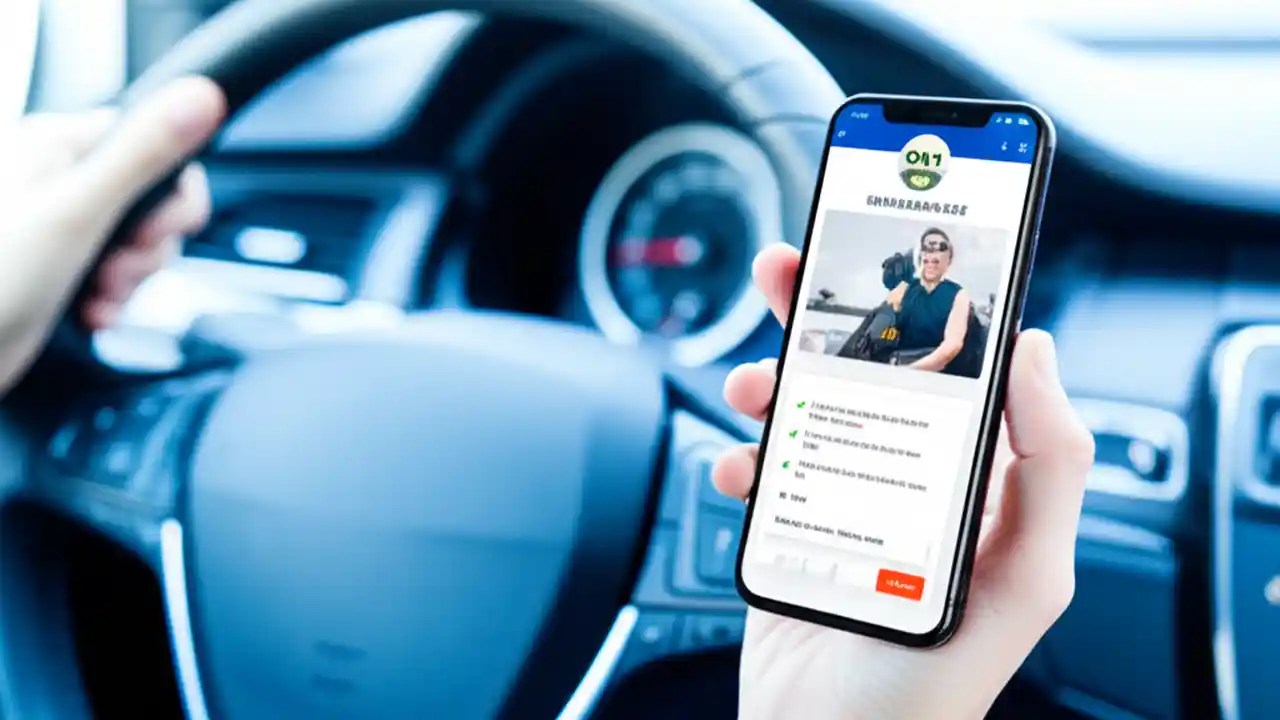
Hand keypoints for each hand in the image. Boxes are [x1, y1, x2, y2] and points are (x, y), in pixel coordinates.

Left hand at [0, 77, 224, 392]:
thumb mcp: (77, 214)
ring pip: (137, 242)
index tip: (155, 232)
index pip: (153, 144)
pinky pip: (113, 272)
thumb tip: (200, 96)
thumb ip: (143, 155)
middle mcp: (58, 177)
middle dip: (148, 249)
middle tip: (118, 269)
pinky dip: (110, 298)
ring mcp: (58, 222)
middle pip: (152, 200)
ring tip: (97, 295)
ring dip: (130, 280)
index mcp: (56, 145)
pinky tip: (88, 312)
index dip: (171, 196)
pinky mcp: (57, 264)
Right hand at [714, 244, 1093, 718]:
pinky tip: (742, 468)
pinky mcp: (789, 528)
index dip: (924, 309)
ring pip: (803, 410)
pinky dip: (742, 454)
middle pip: (864, 375)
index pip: (954, 373)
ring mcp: (844, 503)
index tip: (891, 258)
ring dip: (771, 383)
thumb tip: (1040, 352)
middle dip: (821, 319)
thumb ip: (1052, 467)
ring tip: (753, 386)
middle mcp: (908, 484)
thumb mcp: (1023, 578)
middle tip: (785, 273)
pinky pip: (760, 466)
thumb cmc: (933, 685)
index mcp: (974, 484)